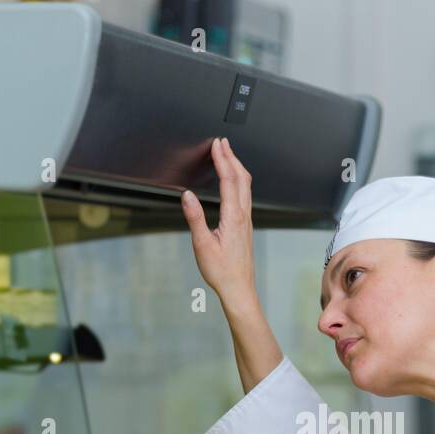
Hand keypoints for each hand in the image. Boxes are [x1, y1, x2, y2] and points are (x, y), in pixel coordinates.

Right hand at [181, 137, 257, 306]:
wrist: (239, 289)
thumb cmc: (221, 271)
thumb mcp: (202, 245)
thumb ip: (195, 218)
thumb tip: (187, 196)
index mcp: (233, 217)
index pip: (229, 180)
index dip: (222, 160)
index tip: (217, 144)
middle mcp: (243, 216)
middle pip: (241, 178)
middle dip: (232, 157)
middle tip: (223, 142)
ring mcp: (247, 221)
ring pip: (246, 187)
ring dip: (237, 168)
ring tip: (228, 155)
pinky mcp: (246, 226)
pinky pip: (245, 196)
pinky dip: (239, 181)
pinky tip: (234, 183)